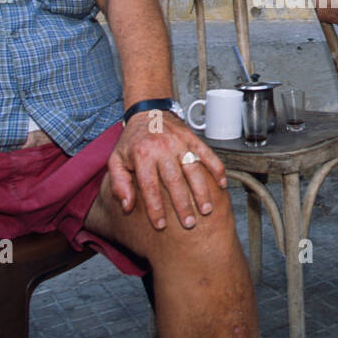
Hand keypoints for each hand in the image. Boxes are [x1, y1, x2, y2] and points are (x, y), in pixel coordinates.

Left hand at [108, 112, 226, 230]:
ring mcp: (180, 143)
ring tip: (207, 209)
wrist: (148, 112)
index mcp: (142, 155)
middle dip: (182, 204)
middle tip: (189, 224)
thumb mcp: (115, 159)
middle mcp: (162, 148)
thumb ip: (119, 183)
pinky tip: (222, 184)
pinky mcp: (193, 139)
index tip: (161, 225)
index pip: (149, 186)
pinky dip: (217, 169)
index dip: (155, 208)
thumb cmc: (132, 141)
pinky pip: (208, 154)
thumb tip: (127, 206)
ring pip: (193, 169)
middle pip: (174, 181)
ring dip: (202, 191)